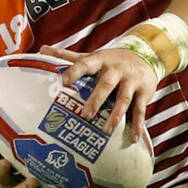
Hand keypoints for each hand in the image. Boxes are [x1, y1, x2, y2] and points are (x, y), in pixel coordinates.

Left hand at [42, 43, 157, 140]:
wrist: (146, 56)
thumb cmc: (111, 61)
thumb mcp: (92, 56)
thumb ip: (67, 56)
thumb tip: (42, 49)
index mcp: (100, 61)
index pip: (85, 64)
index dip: (73, 72)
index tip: (61, 81)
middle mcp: (116, 70)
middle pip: (106, 84)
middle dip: (97, 99)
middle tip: (86, 115)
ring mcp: (131, 81)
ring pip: (124, 99)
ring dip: (116, 115)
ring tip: (107, 131)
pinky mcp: (144, 92)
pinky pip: (140, 111)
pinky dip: (137, 125)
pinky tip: (132, 138)